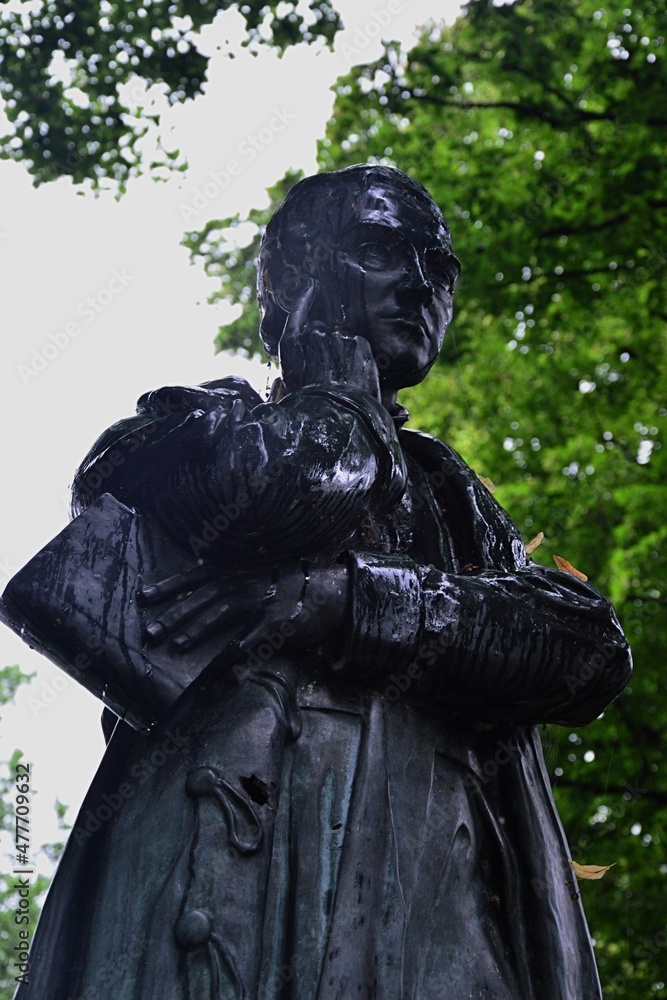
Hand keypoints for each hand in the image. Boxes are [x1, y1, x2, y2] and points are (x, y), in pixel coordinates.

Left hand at [138, 561, 347, 658]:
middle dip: (175, 612)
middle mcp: (246, 583)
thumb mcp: (257, 578)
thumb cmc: (288, 587)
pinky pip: (246, 643)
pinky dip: (226, 660)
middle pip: (203, 595)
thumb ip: (231, 584)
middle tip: (150, 631)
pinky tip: (211, 675)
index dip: (170, 585)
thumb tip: (198, 599)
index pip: (197, 575)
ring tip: (174, 647)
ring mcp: (261, 602)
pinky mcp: (275, 624)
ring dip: (195, 629)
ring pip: (221, 613)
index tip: (144, 597)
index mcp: (239, 571)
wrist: (330, 592)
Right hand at [278, 280, 380, 398]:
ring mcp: (338, 339)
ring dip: (340, 349)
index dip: (303, 301)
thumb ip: (297, 351)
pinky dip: (355, 353)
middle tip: (325, 369)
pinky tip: (352, 372)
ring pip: (339, 336)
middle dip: (322, 343)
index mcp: (292, 347)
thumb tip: (309, 332)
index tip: (310, 288)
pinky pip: (356, 341)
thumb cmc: (314, 402)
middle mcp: (314, 337)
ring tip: (340, 375)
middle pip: (320, 329)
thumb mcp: (293, 380)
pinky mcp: (359, 343)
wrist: (341, 416)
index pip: (297, 316)